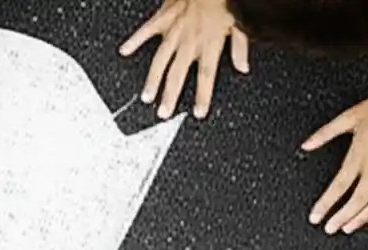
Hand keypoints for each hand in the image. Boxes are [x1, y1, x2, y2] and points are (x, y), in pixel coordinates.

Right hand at [119, 0, 249, 119]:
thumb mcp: (240, 20)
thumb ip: (240, 46)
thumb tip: (243, 67)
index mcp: (210, 43)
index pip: (206, 76)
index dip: (202, 96)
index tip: (198, 113)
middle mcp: (189, 41)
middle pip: (178, 74)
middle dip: (170, 95)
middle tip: (163, 113)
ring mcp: (174, 31)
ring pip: (160, 60)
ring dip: (153, 80)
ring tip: (146, 97)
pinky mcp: (163, 18)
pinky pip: (146, 31)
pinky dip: (134, 41)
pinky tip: (124, 51)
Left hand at [305, 91, 367, 234]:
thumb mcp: (350, 116)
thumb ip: (325, 133)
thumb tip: (306, 145)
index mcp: (360, 154)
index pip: (339, 187)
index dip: (325, 204)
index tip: (315, 217)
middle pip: (356, 201)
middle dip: (341, 217)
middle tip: (329, 228)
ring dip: (359, 219)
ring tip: (346, 228)